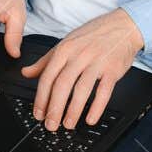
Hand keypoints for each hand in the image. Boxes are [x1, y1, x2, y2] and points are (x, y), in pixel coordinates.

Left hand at [20, 9, 144, 130]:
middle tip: (50, 125)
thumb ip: (45, 61)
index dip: (41, 98)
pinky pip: (104, 91)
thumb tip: (26, 72)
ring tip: (68, 124)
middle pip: (62, 85)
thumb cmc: (94, 35)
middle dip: (54, 108)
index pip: (48, 77)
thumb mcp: (66, 43)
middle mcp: (79, 55)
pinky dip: (97, 107)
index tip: (38, 113)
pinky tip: (91, 119)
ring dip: (73, 110)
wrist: (124, 26)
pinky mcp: (113, 69)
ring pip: (81, 89)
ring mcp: (97, 62)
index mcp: (64, 50)